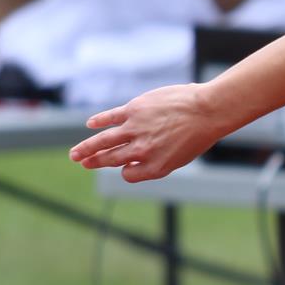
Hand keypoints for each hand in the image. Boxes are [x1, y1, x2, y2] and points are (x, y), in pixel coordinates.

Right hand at [67, 83, 222, 181]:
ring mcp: (136, 130)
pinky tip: (90, 125)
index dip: (126, 171)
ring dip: (87, 148)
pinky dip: (99, 121)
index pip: (129, 174)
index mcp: (156, 166)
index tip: (125, 167)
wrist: (209, 111)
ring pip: (104, 141)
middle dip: (95, 162)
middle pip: (112, 159)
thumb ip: (158, 159)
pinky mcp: (134, 110)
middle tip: (83, 163)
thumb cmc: (201, 133)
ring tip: (75, 154)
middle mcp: (143, 151)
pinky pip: (111, 117)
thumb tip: (136, 162)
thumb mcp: (181, 156)